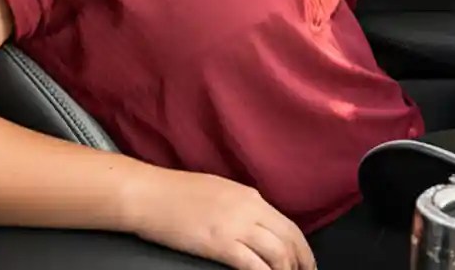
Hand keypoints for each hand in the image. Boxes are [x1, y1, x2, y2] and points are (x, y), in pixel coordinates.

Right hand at [123, 167, 315, 269]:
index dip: (302, 249)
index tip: (306, 264)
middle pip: (290, 240)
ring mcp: (236, 226)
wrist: (148, 194)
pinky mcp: (220, 243)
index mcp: (250, 197)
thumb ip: (240, 207)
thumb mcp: (219, 191)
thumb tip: (254, 223)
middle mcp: (250, 209)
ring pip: (278, 254)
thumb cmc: (175, 193)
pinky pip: (254, 265)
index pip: (289, 226)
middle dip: (302, 263)